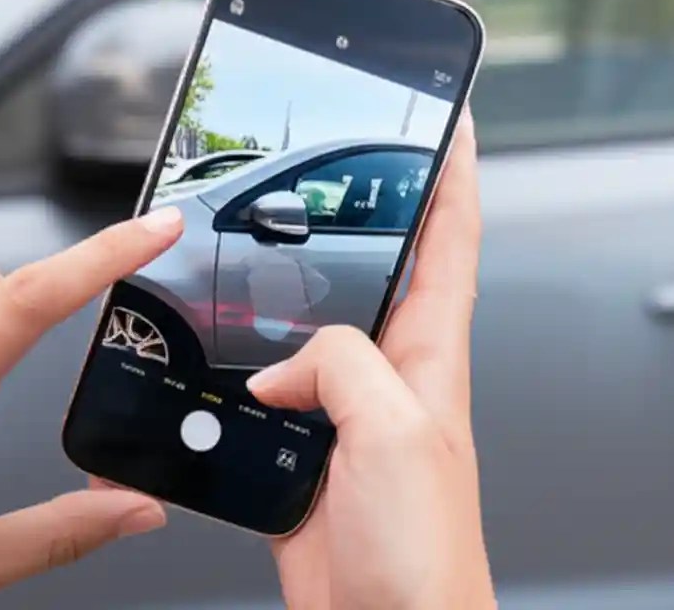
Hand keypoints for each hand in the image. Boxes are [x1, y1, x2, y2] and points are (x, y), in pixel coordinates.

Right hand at [248, 111, 495, 608]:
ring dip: (288, 296)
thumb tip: (285, 367)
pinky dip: (245, 377)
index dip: (453, 172)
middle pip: (381, 272)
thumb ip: (340, 366)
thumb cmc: (424, 557)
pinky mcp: (308, 460)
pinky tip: (220, 372)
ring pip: (314, 332)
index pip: (452, 240)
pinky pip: (275, 398)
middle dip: (364, 213)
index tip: (451, 116)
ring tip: (257, 255)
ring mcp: (350, 419)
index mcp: (430, 358)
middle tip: (337, 163)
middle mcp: (394, 380)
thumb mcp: (391, 431)